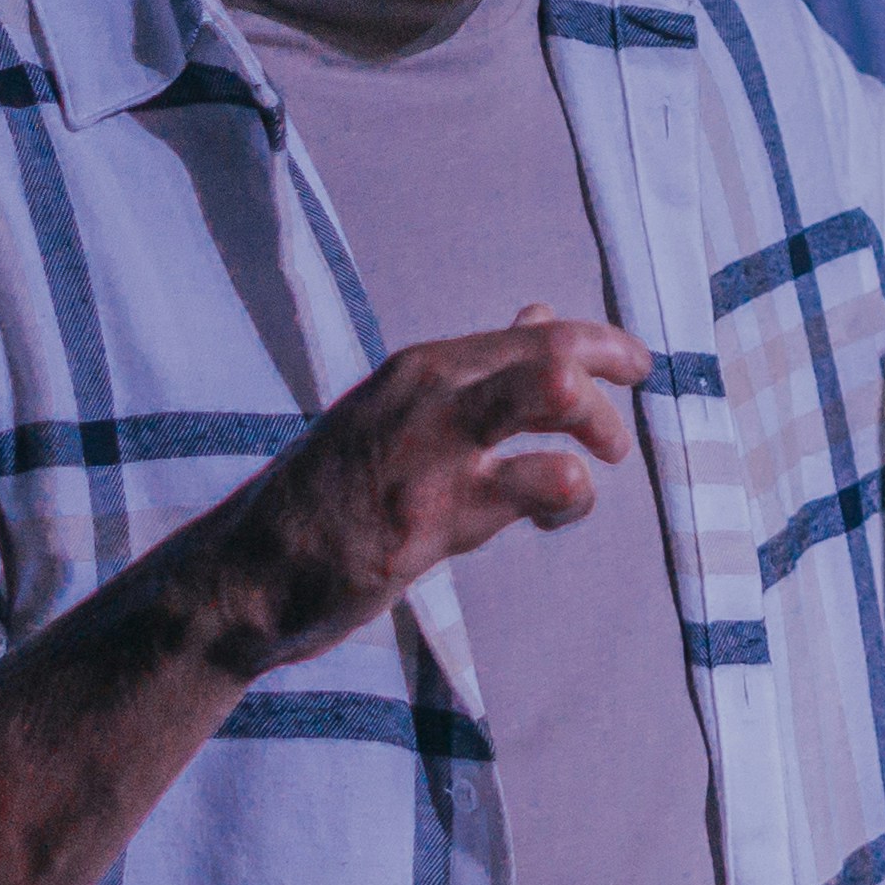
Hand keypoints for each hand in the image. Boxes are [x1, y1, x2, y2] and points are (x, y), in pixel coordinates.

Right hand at [203, 303, 651, 673]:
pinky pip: (543, 482)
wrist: (245, 574)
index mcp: (423, 367)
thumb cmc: (333, 495)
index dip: (606, 344)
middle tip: (617, 441)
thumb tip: (541, 310)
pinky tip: (546, 520)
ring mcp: (430, 453)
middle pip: (556, 352)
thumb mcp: (397, 411)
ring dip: (597, 435)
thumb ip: (478, 369)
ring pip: (556, 395)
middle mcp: (428, 394)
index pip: (538, 332)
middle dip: (609, 383)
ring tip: (581, 481)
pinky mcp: (430, 519)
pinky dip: (568, 498)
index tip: (639, 366)